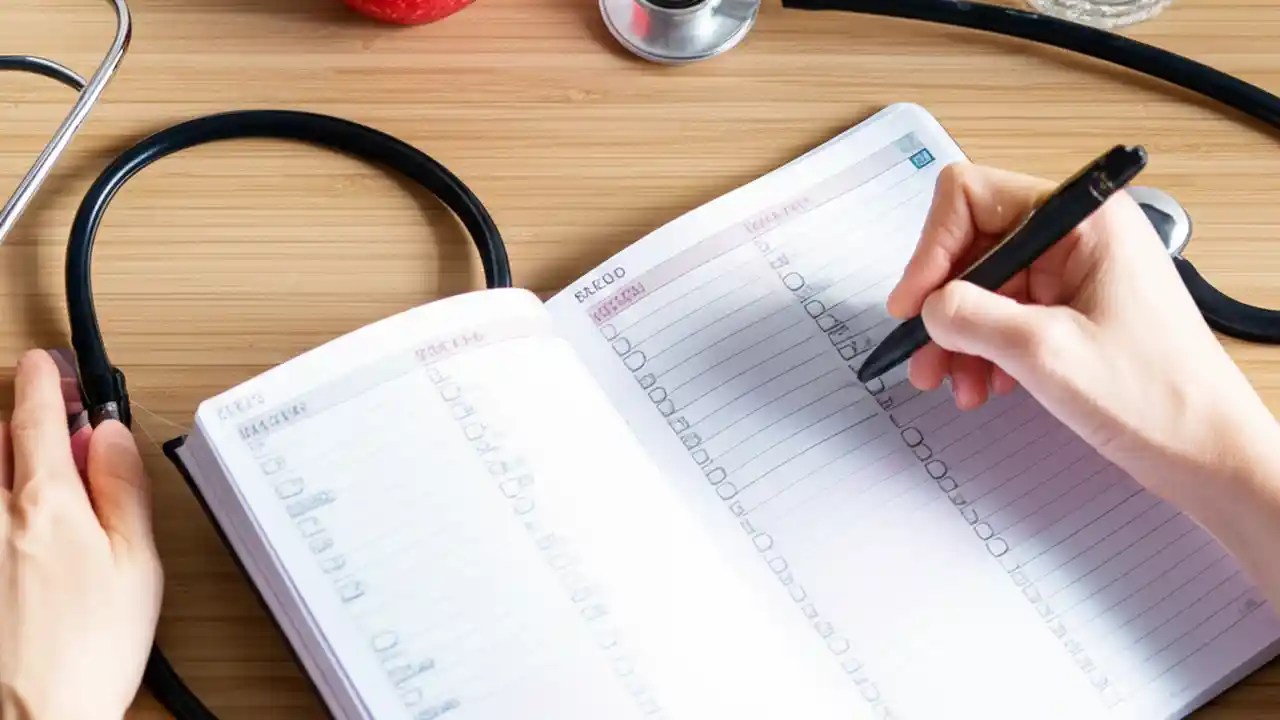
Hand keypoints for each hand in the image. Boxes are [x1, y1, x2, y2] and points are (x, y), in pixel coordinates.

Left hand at [0, 350, 162, 719]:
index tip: (47, 364)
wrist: (36, 715)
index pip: (35, 418)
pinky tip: (24, 528)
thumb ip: (122, 487)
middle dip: (22, 424)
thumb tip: (111, 436)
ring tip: (41, 485)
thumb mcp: (136, 562)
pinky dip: (3, 502)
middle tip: (55, 429)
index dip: (43, 382)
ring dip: (6, 462)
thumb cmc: (88, 652)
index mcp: (45, 505)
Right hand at [885, 163, 1279, 577]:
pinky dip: (983, 350)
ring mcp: (1078, 273)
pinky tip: (983, 385)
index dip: (932, 249)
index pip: (972, 197)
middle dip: (943, 304)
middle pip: (974, 245)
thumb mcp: (1044, 352)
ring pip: (985, 286)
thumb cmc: (1159, 399)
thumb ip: (972, 318)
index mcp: (1083, 220)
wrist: (1212, 454)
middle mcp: (1079, 235)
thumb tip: (927, 306)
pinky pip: (1006, 315)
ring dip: (958, 335)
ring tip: (950, 382)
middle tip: (922, 353)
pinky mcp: (1075, 311)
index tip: (915, 304)